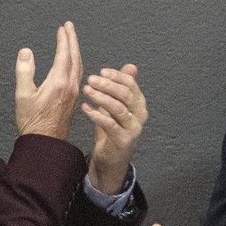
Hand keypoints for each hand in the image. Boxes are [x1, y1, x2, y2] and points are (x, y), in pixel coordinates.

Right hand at [14, 21, 82, 138]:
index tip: (63, 28)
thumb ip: (24, 71)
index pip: (64, 55)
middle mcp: (70, 86)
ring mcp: (74, 92)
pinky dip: (76, 62)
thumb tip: (26, 52)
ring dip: (76, 50)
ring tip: (71, 40)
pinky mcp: (74, 98)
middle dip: (73, 40)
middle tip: (70, 27)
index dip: (64, 40)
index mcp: (58, 83)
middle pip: (75, 57)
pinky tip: (73, 62)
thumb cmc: (33, 121)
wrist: (46, 141)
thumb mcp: (23, 95)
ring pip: (79, 66)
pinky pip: (78, 75)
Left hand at [83, 63, 146, 193]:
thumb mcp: (118, 105)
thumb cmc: (113, 130)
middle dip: (107, 85)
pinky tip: (85, 108)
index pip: (131, 85)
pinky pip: (109, 124)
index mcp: (140, 104)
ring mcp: (133, 128)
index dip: (116, 76)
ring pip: (118, 108)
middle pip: (125, 94)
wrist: (112, 158)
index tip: (101, 72)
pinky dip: (96, 115)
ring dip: (100, 97)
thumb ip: (124, 87)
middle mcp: (140, 116)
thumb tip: (131, 67)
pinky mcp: (124, 140)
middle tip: (91, 79)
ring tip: (87, 91)